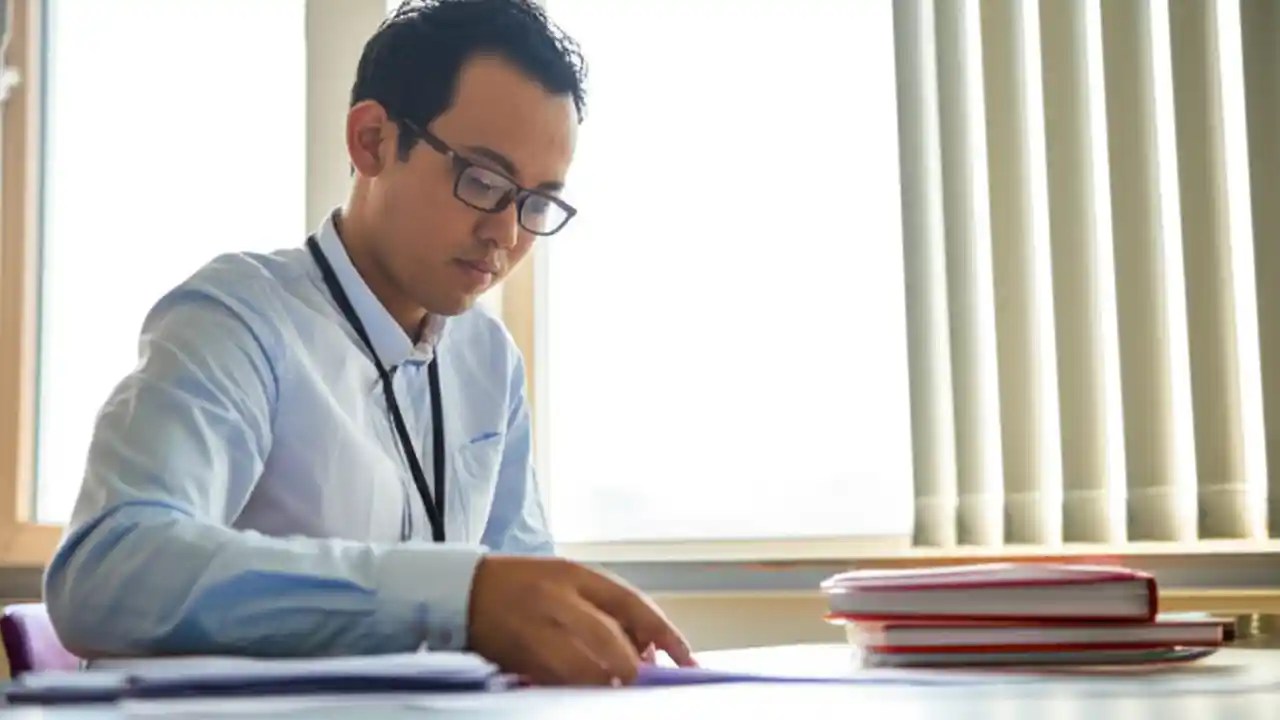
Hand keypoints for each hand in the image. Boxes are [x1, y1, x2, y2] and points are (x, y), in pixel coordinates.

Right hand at [466, 555, 695, 685]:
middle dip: (632, 669)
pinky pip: (557, 682)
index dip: (665, 633)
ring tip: (615, 689)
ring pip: (585, 669)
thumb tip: (645, 649)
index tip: (687, 659)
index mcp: (575, 575)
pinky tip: (585, 693)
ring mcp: (536, 630)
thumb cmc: (520, 585)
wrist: (460, 591)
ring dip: (606, 684)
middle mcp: (558, 599)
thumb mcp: (565, 581)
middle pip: (610, 641)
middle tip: (643, 681)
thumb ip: (603, 608)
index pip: (632, 603)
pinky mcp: (518, 657)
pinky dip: (577, 691)